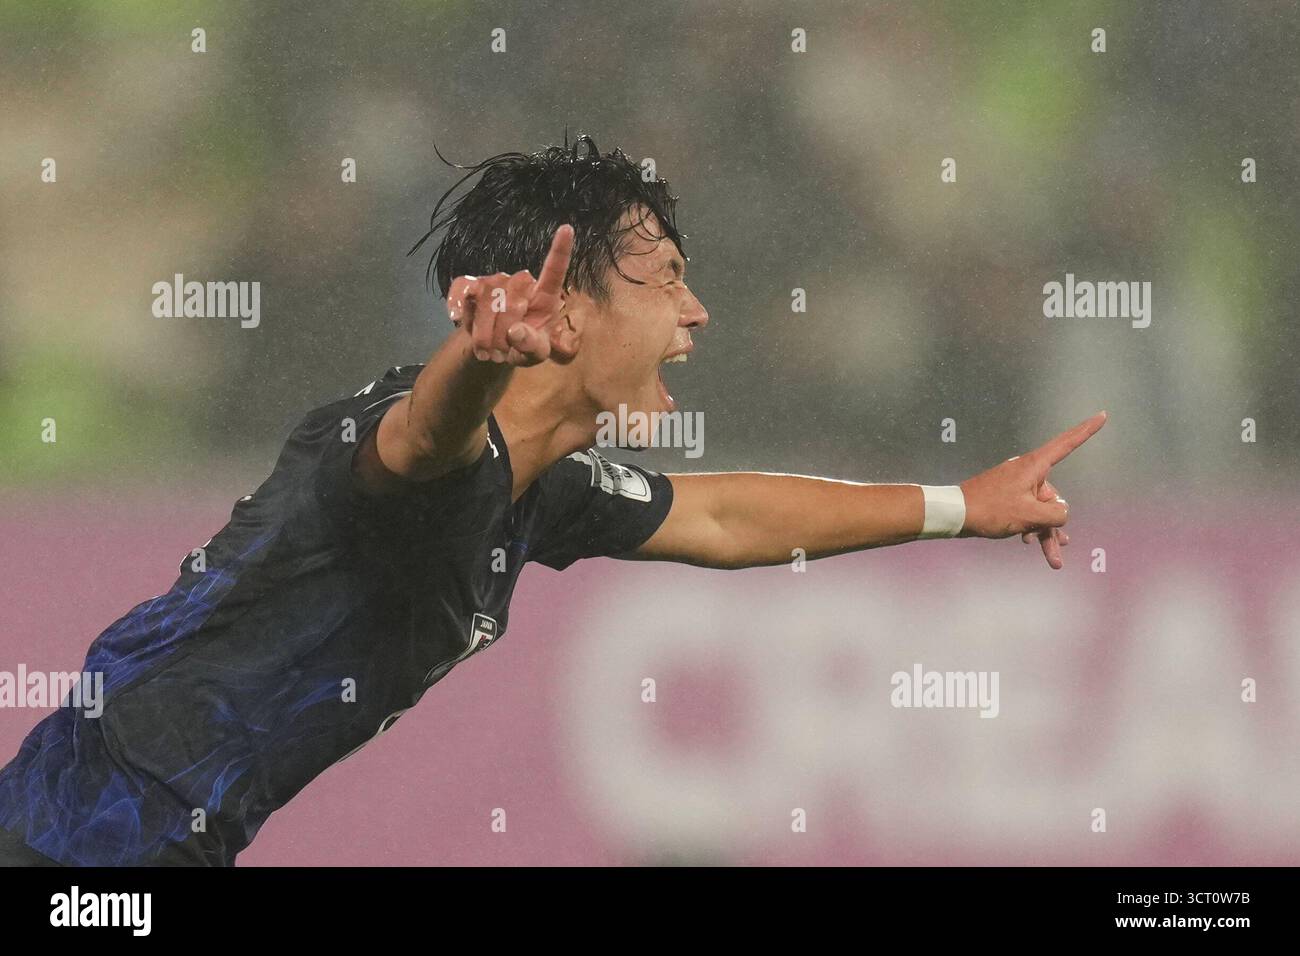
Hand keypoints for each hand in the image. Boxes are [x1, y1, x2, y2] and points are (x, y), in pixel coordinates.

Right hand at [445, 224, 576, 366]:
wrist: (493, 348)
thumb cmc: (521, 347)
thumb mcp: (534, 355)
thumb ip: (532, 347)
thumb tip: (515, 331)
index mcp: (545, 296)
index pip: (554, 271)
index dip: (560, 251)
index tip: (567, 229)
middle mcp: (520, 282)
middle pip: (511, 300)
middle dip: (503, 334)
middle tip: (501, 354)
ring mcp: (495, 281)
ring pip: (486, 300)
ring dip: (483, 333)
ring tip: (488, 350)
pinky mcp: (471, 285)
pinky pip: (462, 289)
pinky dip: (458, 304)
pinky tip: (456, 319)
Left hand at [958, 411, 1107, 569]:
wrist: (955, 514)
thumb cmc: (992, 509)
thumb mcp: (1030, 514)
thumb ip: (1055, 514)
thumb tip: (1061, 513)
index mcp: (1035, 466)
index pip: (1067, 444)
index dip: (1086, 430)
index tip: (1102, 415)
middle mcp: (1029, 472)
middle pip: (1054, 497)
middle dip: (1056, 524)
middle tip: (1057, 549)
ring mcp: (1017, 485)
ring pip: (1041, 510)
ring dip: (1046, 533)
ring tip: (1053, 559)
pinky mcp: (1008, 497)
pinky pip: (1027, 512)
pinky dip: (1031, 527)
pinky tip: (1029, 543)